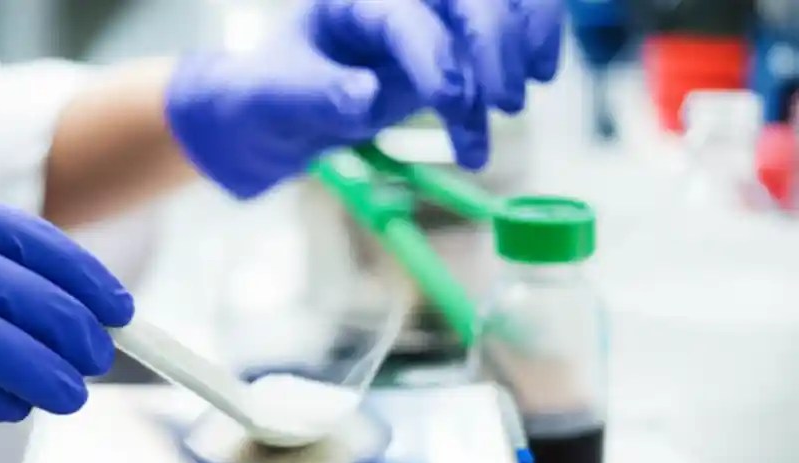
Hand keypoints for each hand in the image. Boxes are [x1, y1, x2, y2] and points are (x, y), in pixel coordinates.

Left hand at [164, 0, 563, 197]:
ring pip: (500, 4)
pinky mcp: (453, 42)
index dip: (435, 56)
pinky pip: (507, 32)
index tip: (454, 104)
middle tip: (503, 106)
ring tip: (512, 106)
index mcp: (350, 1)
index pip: (403, 15)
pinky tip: (532, 86)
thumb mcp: (276, 100)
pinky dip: (526, 57)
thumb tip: (363, 96)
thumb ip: (317, 96)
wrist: (279, 111)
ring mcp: (430, 16)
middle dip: (493, 46)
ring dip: (520, 49)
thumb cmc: (271, 97)